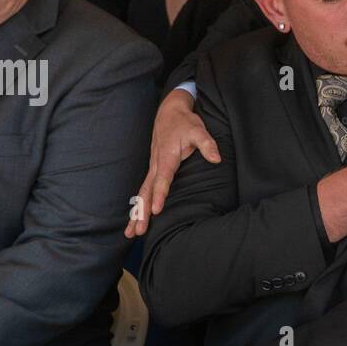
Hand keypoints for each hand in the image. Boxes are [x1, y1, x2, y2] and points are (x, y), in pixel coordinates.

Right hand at [125, 88, 220, 237]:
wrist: (170, 112)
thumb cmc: (185, 123)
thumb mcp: (198, 130)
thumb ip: (207, 144)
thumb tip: (216, 159)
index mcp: (166, 157)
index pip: (162, 179)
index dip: (159, 195)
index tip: (156, 210)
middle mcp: (156, 164)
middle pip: (146, 192)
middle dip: (141, 212)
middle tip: (137, 231)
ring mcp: (152, 167)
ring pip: (142, 193)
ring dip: (136, 213)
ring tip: (130, 233)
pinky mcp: (153, 169)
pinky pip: (143, 190)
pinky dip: (137, 205)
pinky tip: (134, 219)